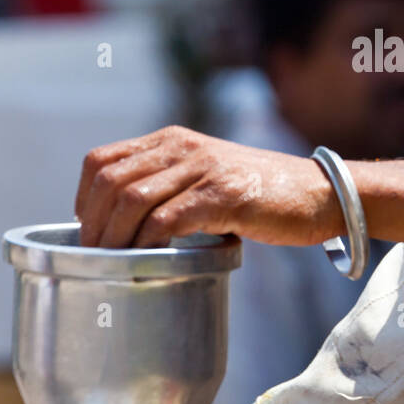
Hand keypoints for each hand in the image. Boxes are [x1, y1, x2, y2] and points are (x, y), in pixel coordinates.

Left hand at [74, 125, 341, 248]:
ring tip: (111, 264)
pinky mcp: (223, 194)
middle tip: (93, 257)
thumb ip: (172, 187)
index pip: (103, 160)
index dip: (84, 198)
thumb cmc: (262, 196)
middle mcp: (183, 147)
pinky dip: (147, 242)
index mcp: (173, 140)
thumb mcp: (208, 177)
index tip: (87, 230)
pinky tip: (145, 260)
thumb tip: (125, 228)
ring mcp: (204, 168)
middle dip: (92, 224)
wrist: (319, 193)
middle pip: (109, 181)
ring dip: (113, 238)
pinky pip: (167, 218)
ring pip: (132, 198)